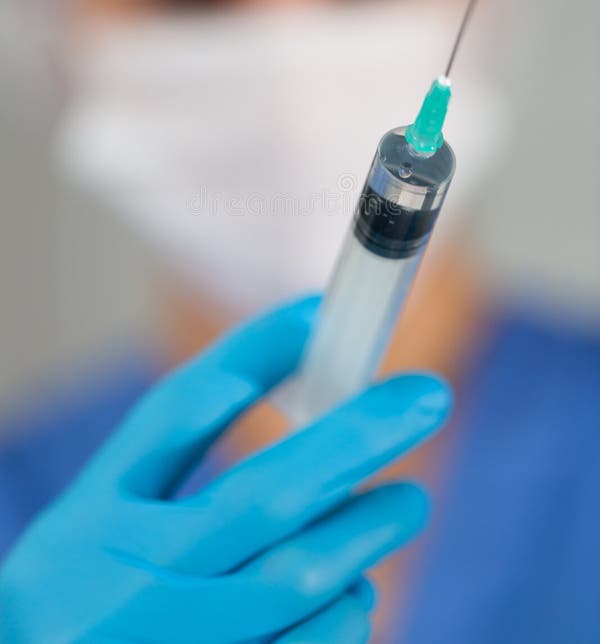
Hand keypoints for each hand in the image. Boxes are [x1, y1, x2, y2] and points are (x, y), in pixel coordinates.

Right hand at [0, 296, 450, 642]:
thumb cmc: (93, 600)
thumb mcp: (107, 526)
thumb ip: (182, 472)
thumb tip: (309, 388)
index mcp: (91, 520)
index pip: (176, 416)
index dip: (254, 355)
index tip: (320, 315)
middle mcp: (122, 585)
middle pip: (262, 496)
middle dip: (356, 439)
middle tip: (426, 397)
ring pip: (299, 580)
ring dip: (368, 531)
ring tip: (407, 502)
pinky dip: (347, 612)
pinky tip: (353, 593)